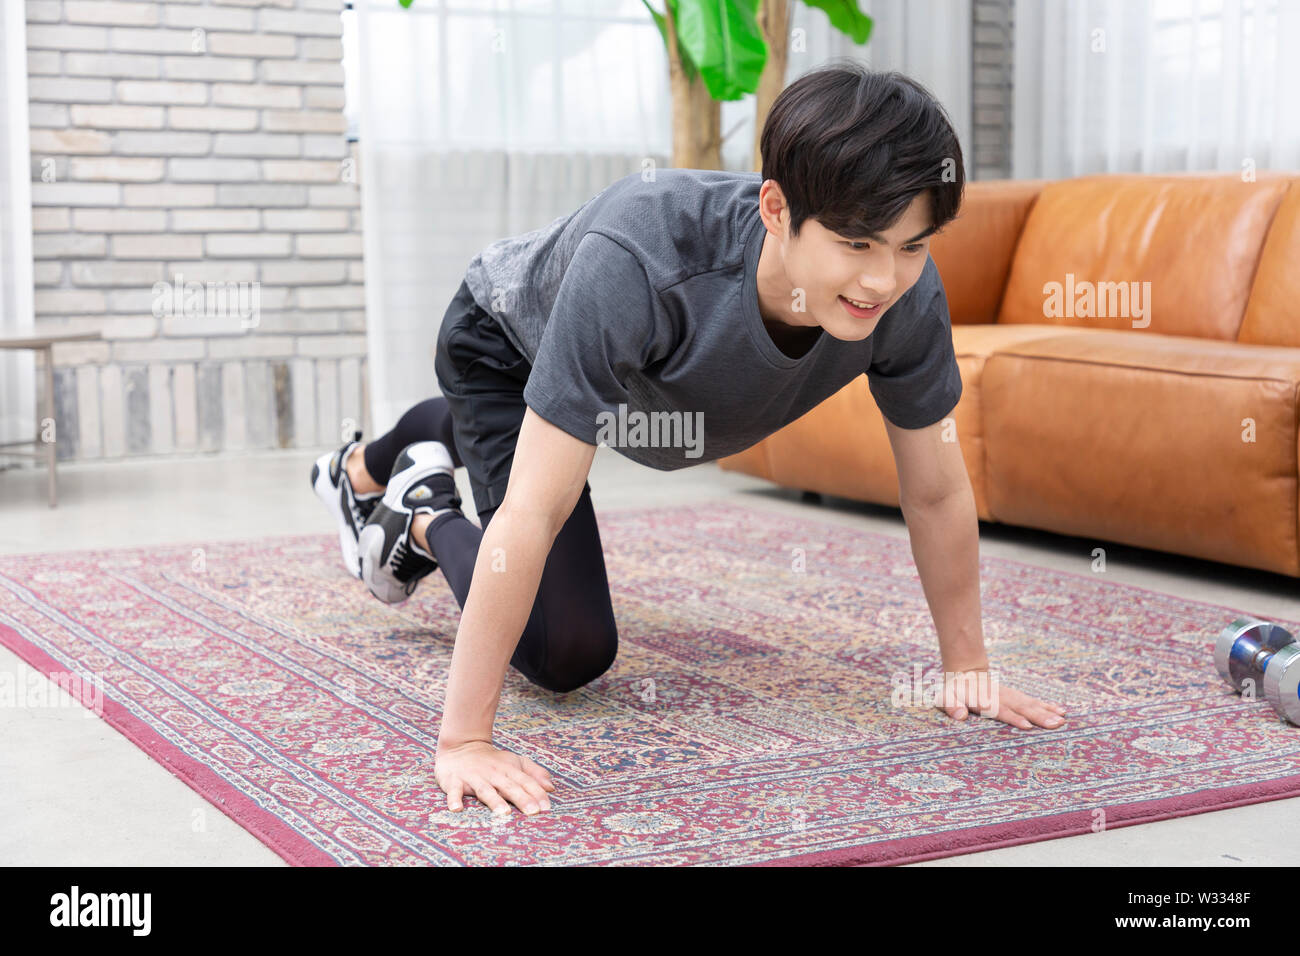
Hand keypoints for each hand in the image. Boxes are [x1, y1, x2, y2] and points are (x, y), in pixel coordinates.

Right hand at [434, 739, 555, 814]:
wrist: (461, 746)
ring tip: (504, 813)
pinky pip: (454, 791)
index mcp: (508, 770)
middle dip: (522, 799)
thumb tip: (551, 788)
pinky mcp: (454, 781)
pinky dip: (454, 799)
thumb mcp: (514, 762)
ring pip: (485, 790)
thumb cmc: (492, 761)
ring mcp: (473, 778)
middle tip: (533, 812)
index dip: (537, 793)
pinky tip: (457, 809)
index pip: (525, 781)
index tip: (546, 808)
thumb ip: (534, 773)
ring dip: (494, 801)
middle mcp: (493, 774)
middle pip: (509, 787)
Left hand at [940, 667, 1066, 729]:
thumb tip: (959, 716)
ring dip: (1047, 712)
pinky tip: (1062, 711)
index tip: (1027, 726)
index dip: (1013, 717)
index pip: (999, 710)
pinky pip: (1033, 701)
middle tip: (1056, 724)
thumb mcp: (945, 697)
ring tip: (1063, 720)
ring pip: (1030, 703)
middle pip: (1020, 707)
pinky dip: (1047, 705)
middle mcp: (1000, 697)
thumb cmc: (953, 692)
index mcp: (983, 699)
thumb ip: (950, 705)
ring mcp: (1010, 695)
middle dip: (1038, 716)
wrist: (964, 674)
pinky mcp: (1016, 696)